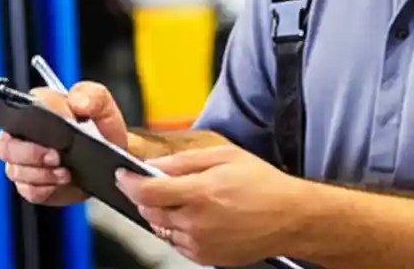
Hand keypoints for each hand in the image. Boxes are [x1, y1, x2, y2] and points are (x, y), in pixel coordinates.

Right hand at [0, 81, 128, 205]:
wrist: (113, 161)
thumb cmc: (103, 131)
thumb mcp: (105, 109)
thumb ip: (94, 97)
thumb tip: (78, 101)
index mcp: (37, 108)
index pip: (19, 110)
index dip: (36, 120)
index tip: (61, 127)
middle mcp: (24, 134)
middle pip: (4, 145)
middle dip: (29, 153)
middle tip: (56, 156)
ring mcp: (25, 161)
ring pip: (14, 171)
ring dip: (41, 174)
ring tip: (66, 172)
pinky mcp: (32, 184)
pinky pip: (28, 190)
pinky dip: (45, 189)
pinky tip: (62, 182)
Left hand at [116, 144, 305, 266]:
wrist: (290, 217)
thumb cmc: (263, 184)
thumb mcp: (225, 156)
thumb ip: (185, 161)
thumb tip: (155, 166)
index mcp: (200, 193)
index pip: (146, 192)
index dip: (129, 182)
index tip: (123, 175)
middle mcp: (196, 221)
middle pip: (149, 212)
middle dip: (146, 197)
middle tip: (157, 184)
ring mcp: (200, 243)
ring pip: (161, 229)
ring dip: (162, 214)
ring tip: (186, 199)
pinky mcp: (206, 257)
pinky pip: (177, 244)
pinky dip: (177, 230)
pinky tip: (196, 217)